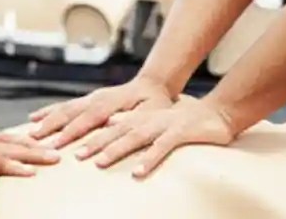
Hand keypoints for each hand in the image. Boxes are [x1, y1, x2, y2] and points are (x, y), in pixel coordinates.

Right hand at [26, 75, 174, 148]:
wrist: (153, 86)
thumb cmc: (156, 104)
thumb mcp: (152, 112)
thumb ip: (133, 119)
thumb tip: (113, 125)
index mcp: (112, 101)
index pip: (89, 118)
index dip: (73, 132)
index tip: (58, 145)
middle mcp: (97, 97)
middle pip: (70, 112)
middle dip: (52, 127)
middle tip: (34, 140)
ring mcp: (90, 97)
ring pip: (64, 108)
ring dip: (47, 120)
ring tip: (30, 132)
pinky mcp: (87, 99)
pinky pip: (64, 105)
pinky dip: (48, 111)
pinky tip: (34, 117)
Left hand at [76, 95, 236, 177]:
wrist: (217, 112)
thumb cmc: (183, 120)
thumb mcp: (154, 120)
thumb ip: (132, 123)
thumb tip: (109, 126)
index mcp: (138, 116)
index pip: (107, 125)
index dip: (86, 133)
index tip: (69, 144)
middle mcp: (146, 118)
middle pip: (115, 130)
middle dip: (93, 142)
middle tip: (74, 155)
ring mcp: (162, 124)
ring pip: (134, 136)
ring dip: (116, 149)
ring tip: (99, 162)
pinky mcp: (180, 132)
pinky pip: (162, 147)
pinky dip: (149, 159)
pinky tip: (138, 172)